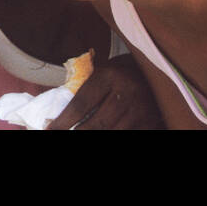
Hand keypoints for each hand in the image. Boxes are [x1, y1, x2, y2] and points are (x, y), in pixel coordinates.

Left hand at [47, 53, 163, 128]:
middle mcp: (126, 92)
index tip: (50, 130)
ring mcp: (141, 110)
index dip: (63, 121)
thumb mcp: (102, 72)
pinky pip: (130, 134)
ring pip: (112, 132)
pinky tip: (106, 131)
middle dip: (77, 133)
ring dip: (95, 135)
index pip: (81, 104)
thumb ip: (84, 88)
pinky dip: (114, 134)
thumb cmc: (121, 73)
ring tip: (79, 132)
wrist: (156, 70)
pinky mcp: (152, 122)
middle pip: (96, 124)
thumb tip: (57, 115)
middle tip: (62, 134)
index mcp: (109, 76)